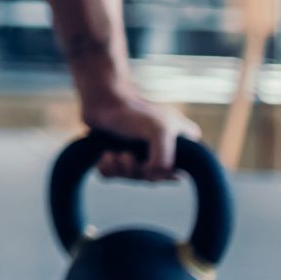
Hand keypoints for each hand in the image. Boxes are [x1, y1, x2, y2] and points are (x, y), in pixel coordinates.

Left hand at [77, 85, 194, 179]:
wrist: (103, 100)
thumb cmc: (134, 112)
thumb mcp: (160, 131)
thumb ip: (164, 159)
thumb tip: (152, 176)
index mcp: (177, 145)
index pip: (176, 174)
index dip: (161, 174)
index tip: (150, 162)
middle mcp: (159, 151)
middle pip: (151, 179)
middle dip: (136, 169)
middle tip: (126, 154)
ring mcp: (138, 153)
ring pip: (130, 177)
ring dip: (120, 167)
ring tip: (113, 152)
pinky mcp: (116, 155)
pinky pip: (112, 175)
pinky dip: (107, 167)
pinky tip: (105, 154)